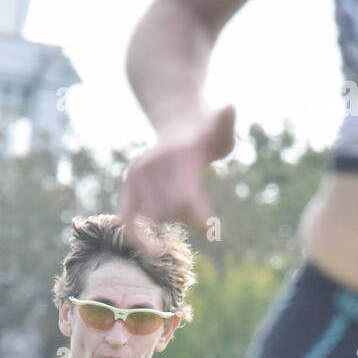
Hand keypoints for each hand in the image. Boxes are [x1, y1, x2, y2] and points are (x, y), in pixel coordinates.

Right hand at [119, 106, 236, 234]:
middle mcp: (154, 164)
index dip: (200, 221)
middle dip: (190, 217)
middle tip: (203, 210)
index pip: (186, 201)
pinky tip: (149, 248)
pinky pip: (127, 215)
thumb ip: (226, 125)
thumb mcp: (221, 129)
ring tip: (187, 204)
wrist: (179, 117)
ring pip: (156, 216)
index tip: (214, 229)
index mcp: (177, 156)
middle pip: (172, 212)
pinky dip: (135, 234)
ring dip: (174, 218)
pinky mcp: (130, 180)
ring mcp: (139, 171)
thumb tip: (230, 108)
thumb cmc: (208, 130)